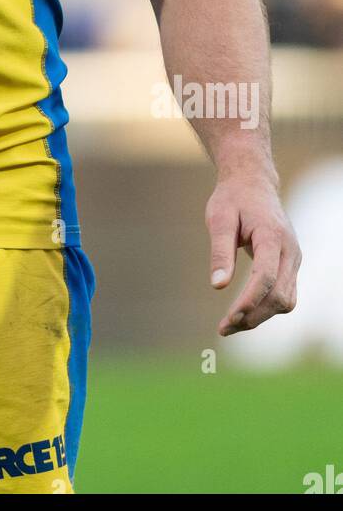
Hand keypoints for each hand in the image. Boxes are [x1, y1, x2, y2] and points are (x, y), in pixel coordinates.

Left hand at [205, 174, 300, 335]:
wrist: (253, 183)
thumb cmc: (233, 198)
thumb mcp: (219, 218)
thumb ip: (220, 251)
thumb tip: (217, 286)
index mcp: (273, 236)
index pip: (266, 276)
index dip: (250, 300)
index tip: (230, 317)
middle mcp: (290, 251)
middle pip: (279, 295)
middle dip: (253, 315)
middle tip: (223, 328)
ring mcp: (293, 259)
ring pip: (285, 300)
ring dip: (259, 317)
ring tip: (229, 325)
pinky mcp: (290, 266)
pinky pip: (284, 295)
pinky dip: (265, 308)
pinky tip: (243, 314)